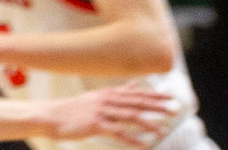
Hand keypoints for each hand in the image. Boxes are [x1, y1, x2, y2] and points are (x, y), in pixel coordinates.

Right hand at [38, 86, 177, 145]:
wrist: (52, 115)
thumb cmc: (76, 108)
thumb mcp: (98, 97)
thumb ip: (119, 92)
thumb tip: (136, 84)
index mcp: (109, 93)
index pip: (137, 93)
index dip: (155, 96)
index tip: (172, 98)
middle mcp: (107, 99)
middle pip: (136, 102)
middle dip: (156, 106)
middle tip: (174, 109)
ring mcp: (101, 111)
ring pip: (129, 116)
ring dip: (147, 123)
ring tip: (162, 129)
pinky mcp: (95, 124)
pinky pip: (117, 132)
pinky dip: (131, 138)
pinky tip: (143, 144)